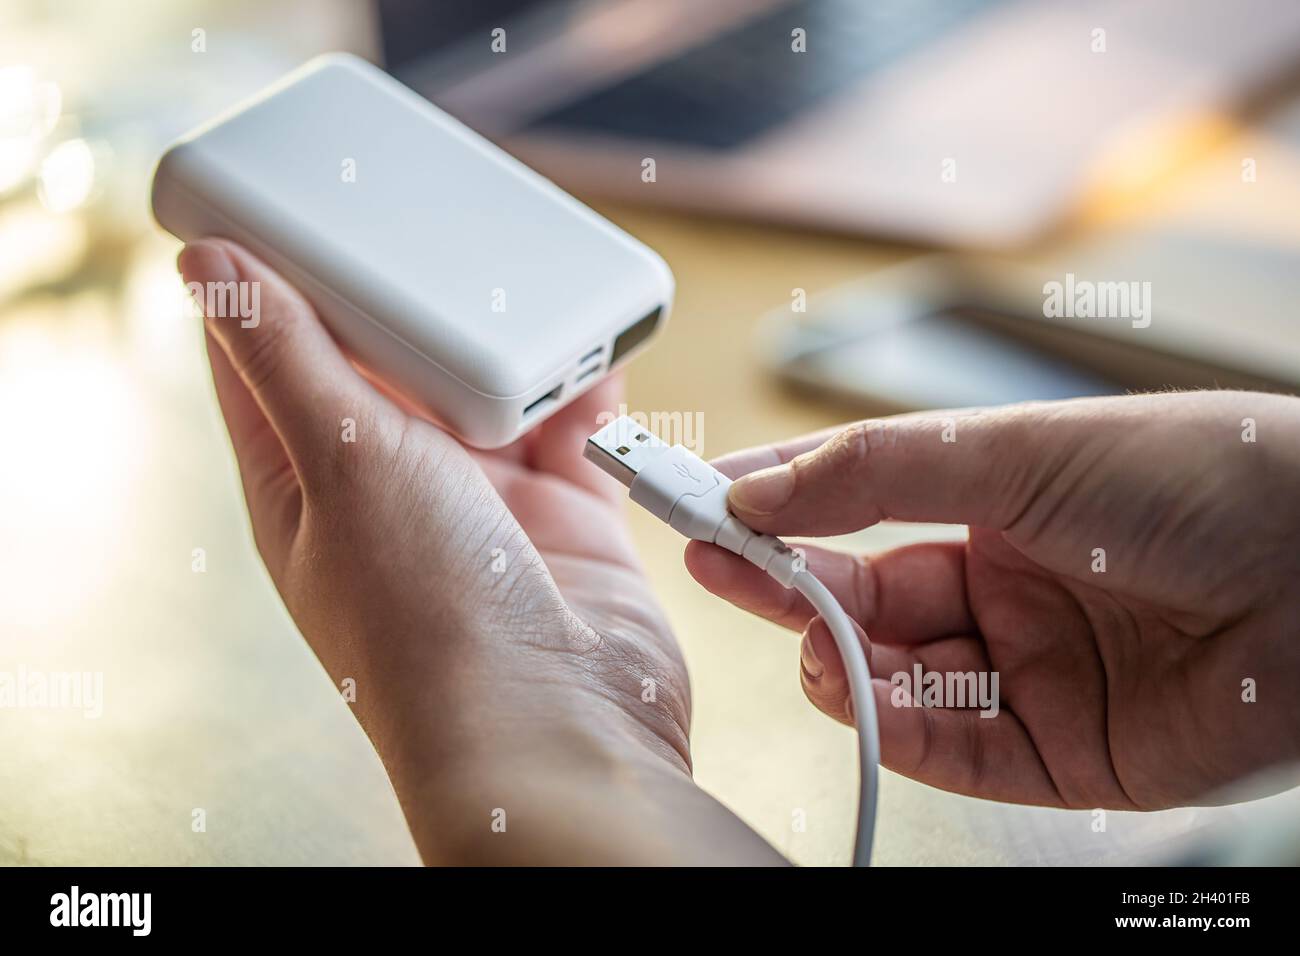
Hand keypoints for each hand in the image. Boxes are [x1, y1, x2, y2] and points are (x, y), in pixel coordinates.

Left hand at [180, 239, 781, 864]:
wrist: (560, 725)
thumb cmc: (429, 621)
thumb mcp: (341, 460)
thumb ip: (288, 357)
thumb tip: (207, 267)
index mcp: (309, 487)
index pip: (276, 365)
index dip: (281, 288)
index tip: (302, 216)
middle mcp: (392, 495)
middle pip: (396, 369)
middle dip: (419, 307)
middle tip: (437, 238)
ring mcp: (481, 510)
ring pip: (490, 396)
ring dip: (510, 349)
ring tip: (529, 298)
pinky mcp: (563, 520)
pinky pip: (571, 434)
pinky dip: (584, 396)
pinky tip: (593, 364)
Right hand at [687, 392, 1299, 809]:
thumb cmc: (1198, 477)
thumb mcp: (1017, 449)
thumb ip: (877, 472)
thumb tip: (757, 486)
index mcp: (1001, 504)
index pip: (861, 505)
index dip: (781, 502)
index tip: (702, 496)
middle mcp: (1009, 588)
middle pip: (867, 594)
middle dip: (790, 581)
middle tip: (715, 563)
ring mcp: (1033, 669)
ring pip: (900, 675)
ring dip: (842, 657)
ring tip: (808, 634)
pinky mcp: (1063, 752)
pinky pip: (957, 748)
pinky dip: (900, 727)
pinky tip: (859, 694)